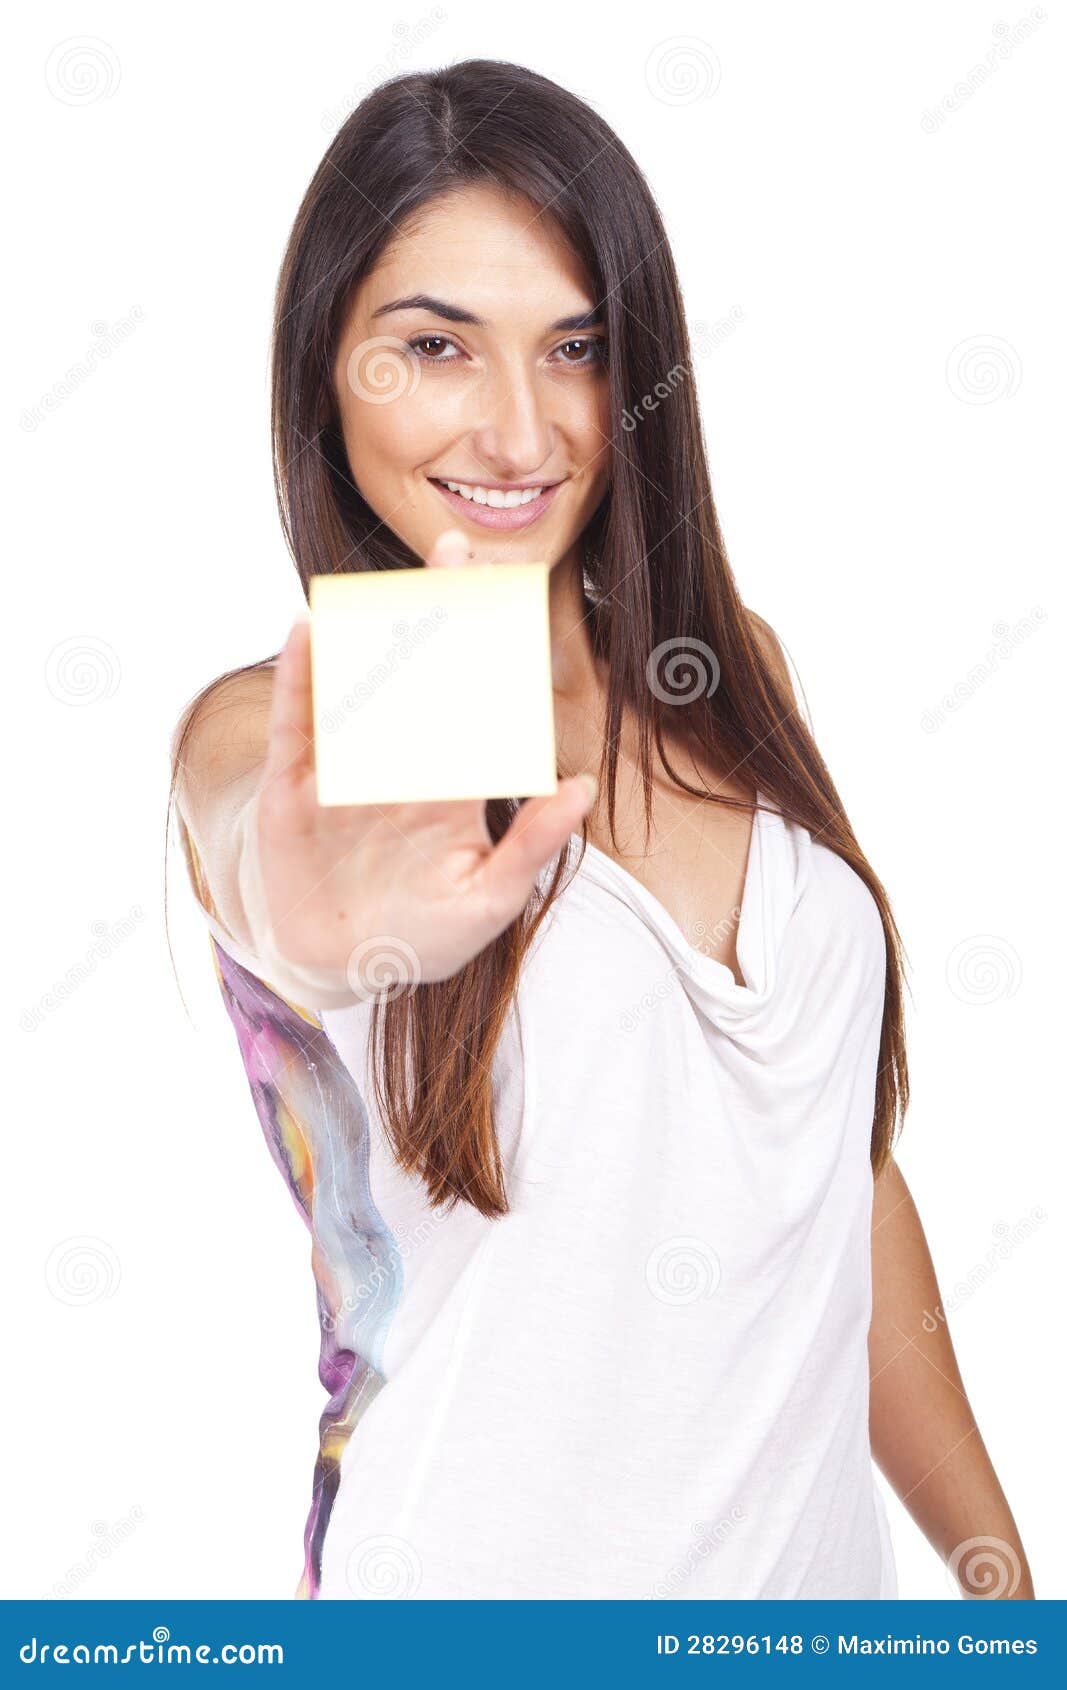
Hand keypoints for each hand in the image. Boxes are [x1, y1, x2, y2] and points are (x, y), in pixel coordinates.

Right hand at [244, 529, 595, 1001]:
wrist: (347, 966)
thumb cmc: (428, 931)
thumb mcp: (489, 898)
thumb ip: (531, 845)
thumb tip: (580, 789)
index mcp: (457, 776)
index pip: (479, 700)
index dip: (496, 649)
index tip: (518, 593)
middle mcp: (402, 757)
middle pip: (421, 670)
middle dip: (439, 611)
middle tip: (456, 546)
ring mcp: (346, 766)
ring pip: (358, 683)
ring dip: (368, 631)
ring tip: (384, 577)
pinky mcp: (295, 785)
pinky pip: (297, 724)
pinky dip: (301, 680)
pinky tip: (308, 633)